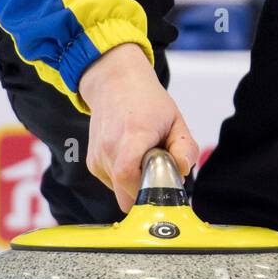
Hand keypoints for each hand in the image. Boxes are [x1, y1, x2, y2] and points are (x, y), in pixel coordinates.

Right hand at [78, 43, 199, 211]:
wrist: (114, 83)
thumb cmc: (147, 101)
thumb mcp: (175, 119)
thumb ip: (185, 148)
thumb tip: (183, 170)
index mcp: (132, 136)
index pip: (128, 176)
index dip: (149, 188)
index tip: (166, 180)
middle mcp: (109, 149)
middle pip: (126, 195)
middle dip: (146, 191)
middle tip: (159, 169)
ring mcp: (98, 158)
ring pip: (120, 193)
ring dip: (136, 183)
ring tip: (144, 157)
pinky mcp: (93, 165)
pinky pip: (113, 185)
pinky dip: (125, 179)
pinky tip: (132, 157)